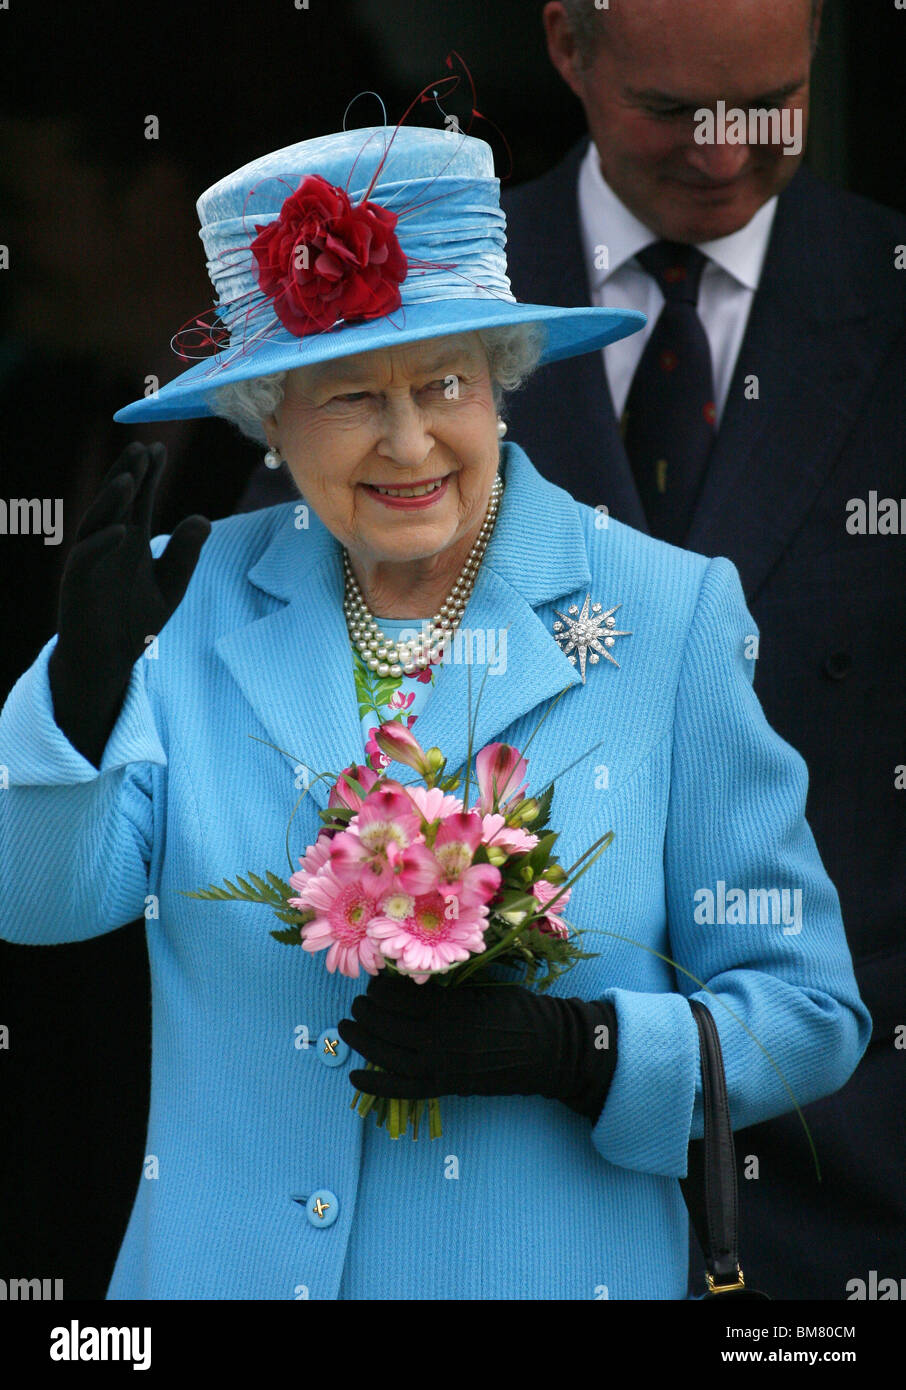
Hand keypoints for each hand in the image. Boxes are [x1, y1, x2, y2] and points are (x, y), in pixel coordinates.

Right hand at [48, 441, 210, 766]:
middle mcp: (109, 544)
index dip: (148, 475)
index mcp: (131, 541)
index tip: (159, 448)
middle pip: (117, 502)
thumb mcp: (171, 585)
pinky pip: (86, 558)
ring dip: (111, 500)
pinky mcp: (78, 585)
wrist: (109, 661)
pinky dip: (102, 543)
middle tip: (142, 448)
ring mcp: (91, 562)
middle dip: (128, 474)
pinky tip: (121, 530)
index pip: (139, 500)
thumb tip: (205, 518)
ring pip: (98, 522)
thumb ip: (186, 554)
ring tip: (128, 477)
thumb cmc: (137, 622)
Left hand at [338, 970, 617, 1121]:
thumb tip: (412, 974)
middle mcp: (441, 1037)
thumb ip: (449, 984)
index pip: (399, 996)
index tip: (373, 982)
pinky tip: (354, 1075)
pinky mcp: (446, 1086)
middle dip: (366, 1011)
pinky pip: (402, 1088)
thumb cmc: (520, 1010)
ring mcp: (442, 1065)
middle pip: (388, 1023)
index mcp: (451, 1007)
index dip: (380, 989)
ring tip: (346, 1026)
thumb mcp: (484, 985)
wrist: (549, 1049)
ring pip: (388, 1052)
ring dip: (362, 1039)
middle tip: (357, 1003)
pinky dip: (376, 1083)